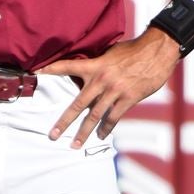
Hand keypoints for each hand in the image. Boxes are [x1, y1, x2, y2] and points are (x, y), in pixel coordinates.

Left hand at [38, 27, 180, 147]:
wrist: (157, 51)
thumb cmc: (134, 49)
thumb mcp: (111, 52)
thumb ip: (99, 63)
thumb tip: (89, 71)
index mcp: (95, 65)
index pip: (68, 66)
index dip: (52, 69)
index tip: (36, 72)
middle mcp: (102, 80)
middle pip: (78, 103)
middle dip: (64, 121)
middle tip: (52, 134)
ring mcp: (115, 91)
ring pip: (95, 115)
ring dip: (84, 132)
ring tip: (75, 144)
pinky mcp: (129, 98)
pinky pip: (114, 117)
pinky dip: (106, 128)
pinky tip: (101, 136)